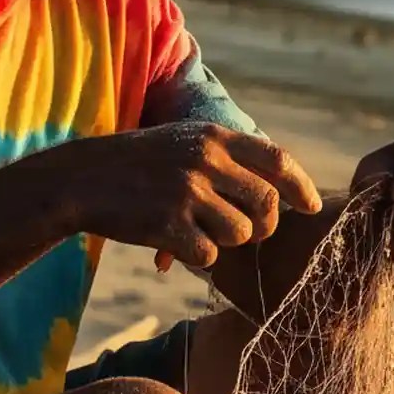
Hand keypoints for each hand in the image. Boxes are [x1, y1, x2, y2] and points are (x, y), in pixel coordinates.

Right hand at [66, 123, 321, 270]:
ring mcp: (187, 192)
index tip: (311, 206)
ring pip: (242, 234)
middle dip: (264, 226)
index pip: (277, 160)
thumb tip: (280, 188)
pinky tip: (174, 245)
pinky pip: (209, 255)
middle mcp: (206, 160)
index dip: (300, 186)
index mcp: (213, 136)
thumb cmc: (139, 164)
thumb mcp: (184, 141)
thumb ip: (227, 157)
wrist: (82, 178)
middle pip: (267, 204)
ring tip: (197, 231)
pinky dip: (197, 257)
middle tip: (246, 233)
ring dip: (225, 242)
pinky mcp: (168, 224)